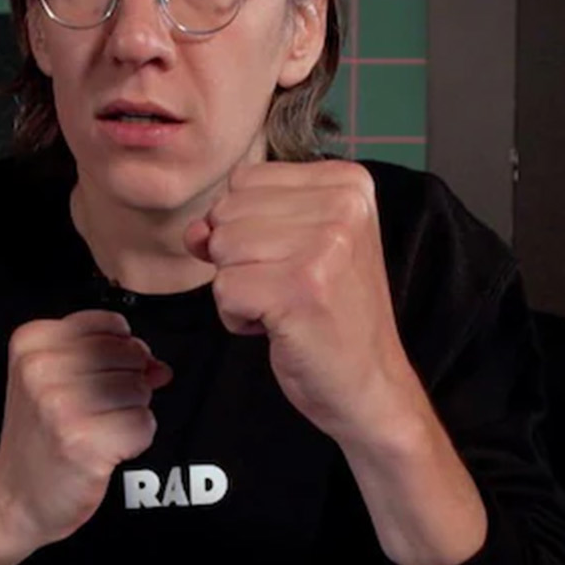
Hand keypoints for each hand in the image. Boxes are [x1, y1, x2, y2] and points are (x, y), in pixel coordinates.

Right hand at [0, 309, 171, 548]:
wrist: (15, 497)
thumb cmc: (42, 435)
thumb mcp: (56, 379)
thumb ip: (108, 358)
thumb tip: (159, 366)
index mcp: (31, 341)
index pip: (113, 325)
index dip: (120, 354)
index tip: (96, 379)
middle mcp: (41, 368)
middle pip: (131, 355)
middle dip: (127, 384)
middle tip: (95, 412)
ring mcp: (60, 405)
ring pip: (140, 388)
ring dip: (131, 413)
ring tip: (97, 430)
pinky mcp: (82, 441)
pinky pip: (144, 424)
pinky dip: (135, 440)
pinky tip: (105, 450)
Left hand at [184, 159, 422, 445]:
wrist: (369, 384)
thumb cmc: (331, 315)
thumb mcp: (293, 249)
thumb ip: (241, 223)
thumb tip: (195, 230)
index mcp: (347, 183)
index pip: (244, 180)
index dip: (249, 227)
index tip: (293, 261)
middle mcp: (342, 206)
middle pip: (228, 213)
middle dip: (240, 259)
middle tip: (290, 289)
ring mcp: (323, 246)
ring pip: (221, 249)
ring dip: (238, 289)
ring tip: (286, 307)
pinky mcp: (299, 289)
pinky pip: (223, 290)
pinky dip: (238, 318)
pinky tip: (278, 327)